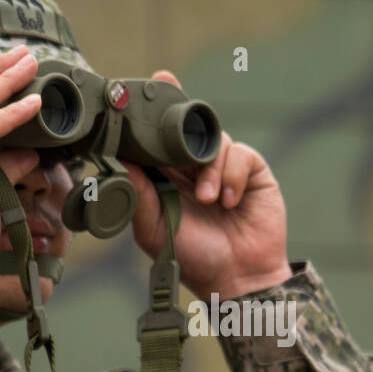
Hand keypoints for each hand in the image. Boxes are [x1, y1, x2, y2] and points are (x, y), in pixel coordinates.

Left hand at [124, 71, 290, 300]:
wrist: (238, 278)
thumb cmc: (194, 258)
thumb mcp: (156, 230)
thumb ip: (139, 196)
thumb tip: (120, 160)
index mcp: (166, 178)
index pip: (154, 140)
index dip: (147, 116)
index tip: (137, 93)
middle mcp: (193, 169)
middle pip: (186, 127)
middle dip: (180, 111)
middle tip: (169, 93)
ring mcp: (223, 168)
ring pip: (213, 140)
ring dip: (210, 169)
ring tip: (209, 200)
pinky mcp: (251, 171)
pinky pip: (240, 155)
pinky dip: (232, 176)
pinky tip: (229, 202)